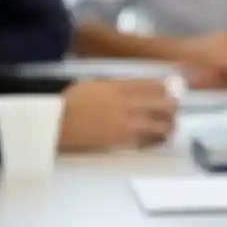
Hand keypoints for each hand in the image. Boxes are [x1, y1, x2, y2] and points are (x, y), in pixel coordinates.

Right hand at [58, 79, 176, 151]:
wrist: (55, 122)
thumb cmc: (70, 101)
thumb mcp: (96, 84)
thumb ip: (118, 86)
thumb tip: (134, 89)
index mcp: (122, 86)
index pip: (157, 85)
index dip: (166, 89)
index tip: (168, 92)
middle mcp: (130, 103)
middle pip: (166, 104)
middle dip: (172, 107)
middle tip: (171, 111)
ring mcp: (127, 123)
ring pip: (162, 125)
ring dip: (168, 126)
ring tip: (168, 127)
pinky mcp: (122, 141)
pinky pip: (147, 141)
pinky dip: (155, 140)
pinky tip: (155, 140)